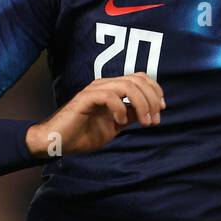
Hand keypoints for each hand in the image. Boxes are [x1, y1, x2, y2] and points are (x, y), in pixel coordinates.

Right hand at [26, 73, 165, 156]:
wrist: (59, 142)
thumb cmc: (84, 134)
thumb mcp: (116, 125)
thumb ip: (131, 115)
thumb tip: (150, 110)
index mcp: (113, 88)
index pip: (140, 78)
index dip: (155, 91)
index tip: (161, 110)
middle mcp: (105, 84)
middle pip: (138, 80)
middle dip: (152, 100)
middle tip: (154, 120)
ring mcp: (95, 90)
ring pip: (127, 86)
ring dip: (142, 105)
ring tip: (144, 122)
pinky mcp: (85, 98)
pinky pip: (109, 96)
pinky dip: (120, 109)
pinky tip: (120, 123)